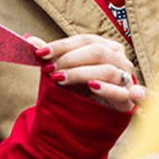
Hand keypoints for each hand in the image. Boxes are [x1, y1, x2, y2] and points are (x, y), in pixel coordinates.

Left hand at [27, 34, 145, 112]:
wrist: (95, 118)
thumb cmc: (81, 90)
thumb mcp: (65, 71)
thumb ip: (52, 56)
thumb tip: (30, 40)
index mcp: (107, 47)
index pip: (84, 40)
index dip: (61, 45)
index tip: (40, 53)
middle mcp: (119, 60)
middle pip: (97, 51)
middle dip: (70, 59)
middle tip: (50, 69)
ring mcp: (126, 80)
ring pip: (107, 70)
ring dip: (81, 73)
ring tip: (60, 79)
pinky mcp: (128, 101)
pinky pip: (122, 92)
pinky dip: (107, 88)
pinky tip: (92, 86)